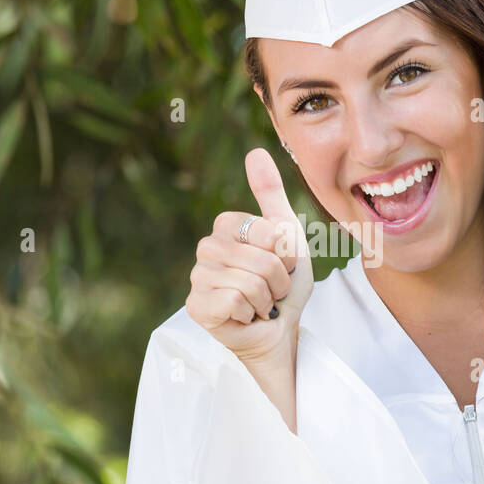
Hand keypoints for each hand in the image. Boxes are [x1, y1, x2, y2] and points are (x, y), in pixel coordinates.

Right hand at [185, 148, 313, 365]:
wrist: (279, 331)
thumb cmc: (283, 285)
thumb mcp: (288, 235)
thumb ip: (271, 194)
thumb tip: (255, 151)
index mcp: (226, 227)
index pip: (266, 231)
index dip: (284, 252)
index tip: (281, 264)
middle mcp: (206, 248)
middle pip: (260, 259)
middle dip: (278, 280)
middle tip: (271, 290)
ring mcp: (198, 278)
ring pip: (250, 282)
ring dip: (266, 299)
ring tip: (259, 304)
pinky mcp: (196, 306)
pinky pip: (234, 301)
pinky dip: (251, 314)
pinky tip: (245, 317)